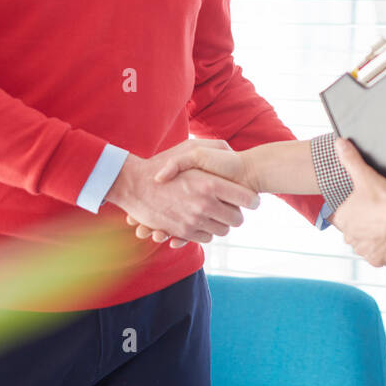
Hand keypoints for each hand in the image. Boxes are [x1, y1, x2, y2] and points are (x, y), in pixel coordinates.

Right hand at [107, 139, 258, 248]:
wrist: (133, 183)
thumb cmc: (162, 163)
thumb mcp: (190, 149)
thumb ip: (215, 148)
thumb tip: (233, 152)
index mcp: (210, 184)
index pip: (247, 199)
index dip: (252, 200)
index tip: (251, 199)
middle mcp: (204, 205)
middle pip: (237, 219)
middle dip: (237, 213)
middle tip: (232, 206)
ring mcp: (193, 220)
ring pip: (222, 230)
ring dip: (222, 223)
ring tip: (216, 212)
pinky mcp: (182, 232)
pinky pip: (206, 237)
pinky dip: (206, 230)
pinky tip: (202, 219)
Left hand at [329, 138, 385, 266]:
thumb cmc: (383, 200)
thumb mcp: (365, 176)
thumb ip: (350, 160)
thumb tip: (339, 143)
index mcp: (342, 218)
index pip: (345, 213)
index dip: (357, 208)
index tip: (368, 204)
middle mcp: (348, 237)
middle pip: (354, 229)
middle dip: (364, 223)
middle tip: (378, 214)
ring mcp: (362, 249)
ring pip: (364, 242)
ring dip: (372, 237)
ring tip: (385, 225)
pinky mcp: (376, 260)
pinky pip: (376, 255)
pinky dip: (382, 249)